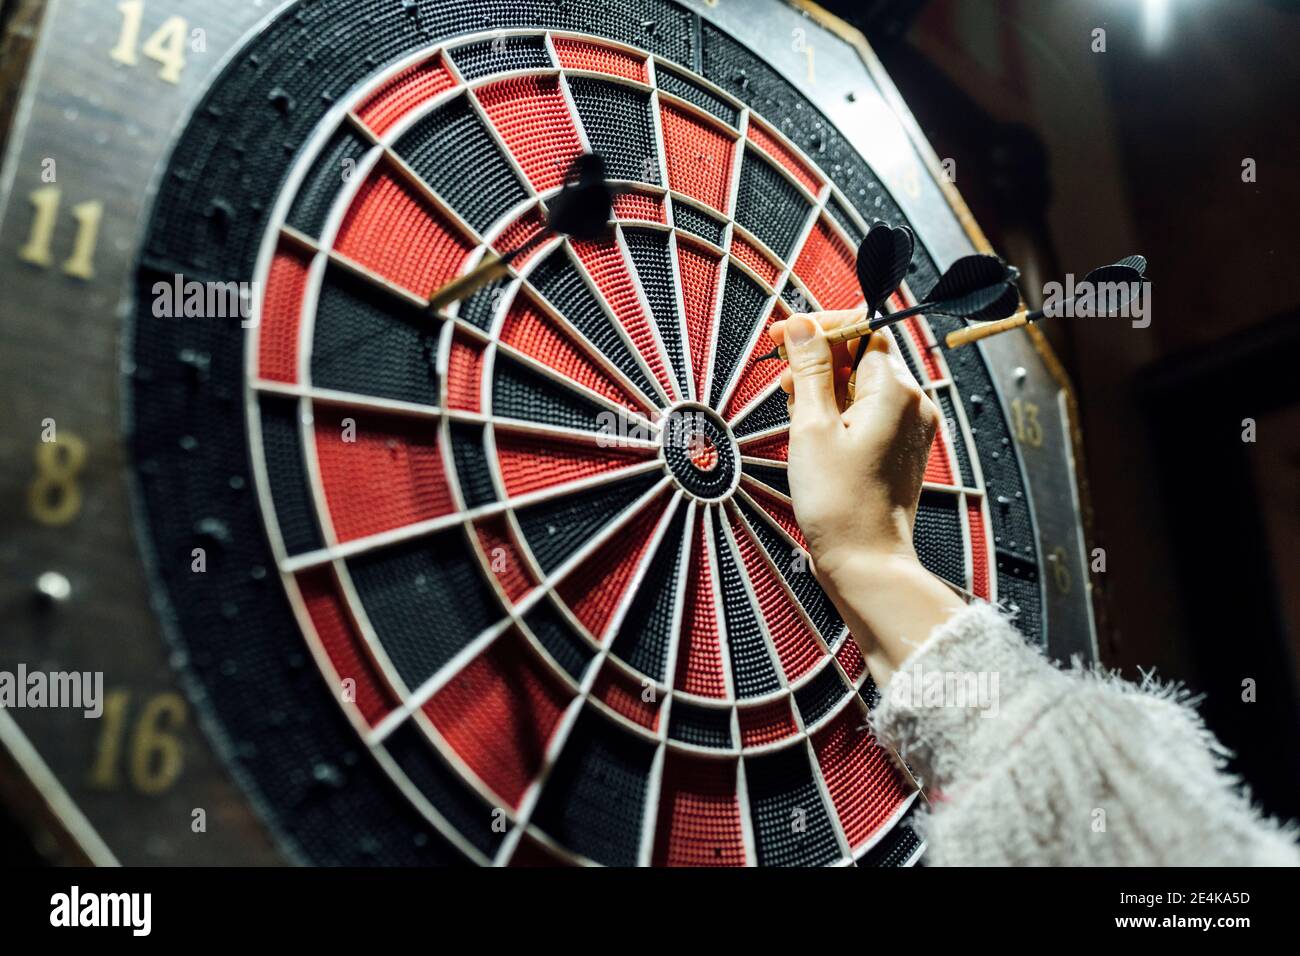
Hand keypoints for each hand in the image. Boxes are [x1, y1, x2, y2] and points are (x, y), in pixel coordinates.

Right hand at [771, 312, 938, 576]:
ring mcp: (909, 429)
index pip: (860, 329)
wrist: (865, 562)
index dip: (820, 327)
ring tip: (792, 404)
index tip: (784, 334)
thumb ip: (808, 369)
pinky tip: (812, 427)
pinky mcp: (900, 451)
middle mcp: (912, 405)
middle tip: (782, 372)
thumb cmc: (840, 504)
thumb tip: (802, 326)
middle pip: (862, 356)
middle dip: (820, 358)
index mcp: (895, 391)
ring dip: (826, 385)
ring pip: (863, 385)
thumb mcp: (812, 427)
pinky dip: (841, 411)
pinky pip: (870, 413)